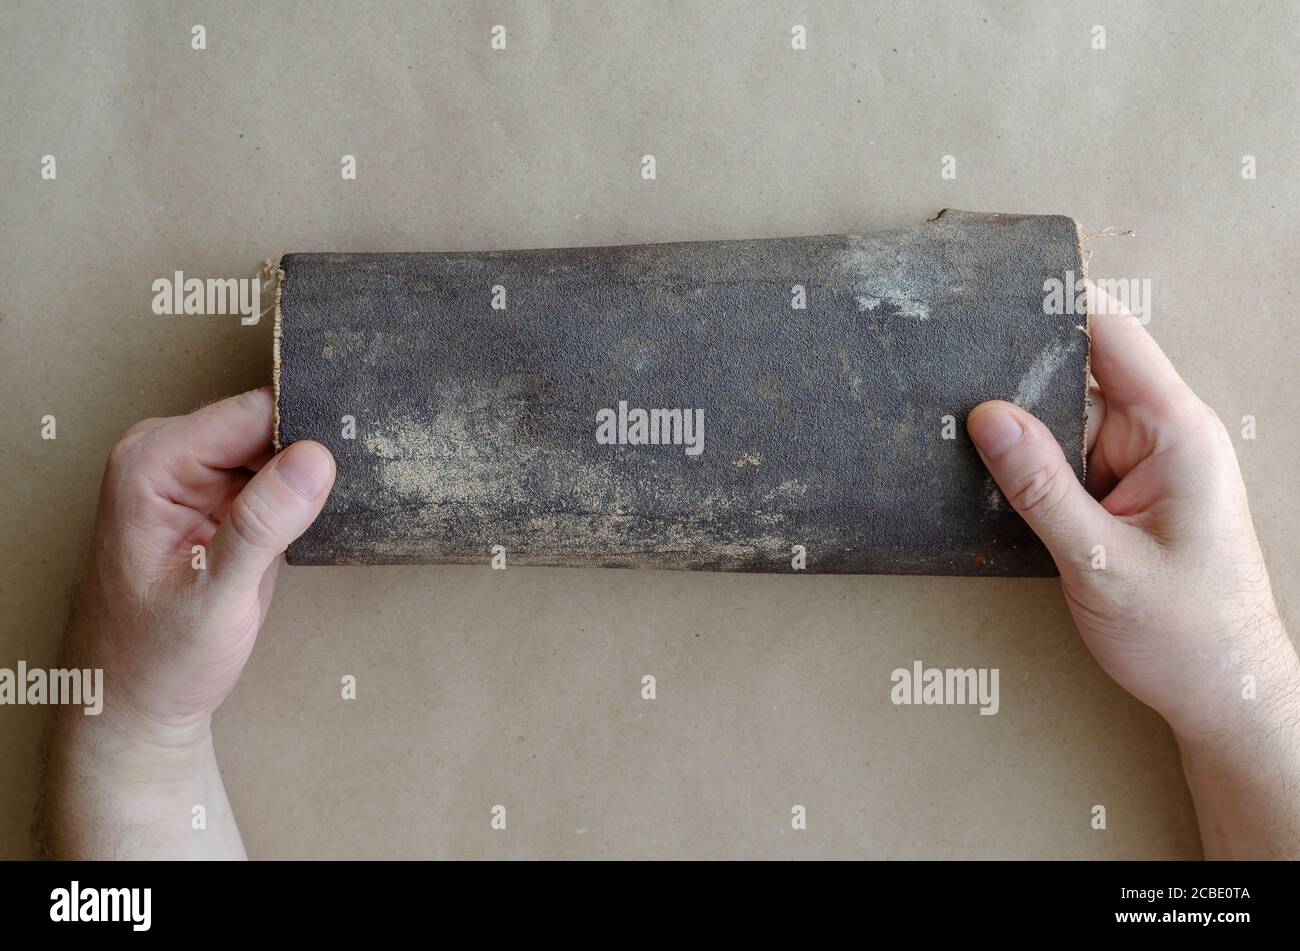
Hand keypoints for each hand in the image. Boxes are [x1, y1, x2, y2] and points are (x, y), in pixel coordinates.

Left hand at [40, 387, 334, 857]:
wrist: (134, 703)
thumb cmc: (158, 660)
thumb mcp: (216, 597)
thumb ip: (263, 525)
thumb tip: (316, 458)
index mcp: (151, 463)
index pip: (253, 413)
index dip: (305, 435)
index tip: (345, 465)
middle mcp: (165, 455)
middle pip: (267, 421)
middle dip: (309, 453)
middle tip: (338, 500)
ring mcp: (190, 473)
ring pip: (276, 443)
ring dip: (307, 474)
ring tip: (325, 514)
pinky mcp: (214, 496)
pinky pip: (271, 471)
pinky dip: (298, 493)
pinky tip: (308, 522)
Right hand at [967, 286, 1299, 857]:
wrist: (1226, 697)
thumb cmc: (1185, 635)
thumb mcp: (1097, 561)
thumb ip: (1040, 485)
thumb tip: (987, 416)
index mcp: (1177, 433)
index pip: (1112, 337)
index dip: (1056, 307)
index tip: (993, 295)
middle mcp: (1163, 437)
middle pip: (1079, 374)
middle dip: (1018, 376)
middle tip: (948, 376)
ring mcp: (1143, 465)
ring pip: (1066, 421)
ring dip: (1020, 430)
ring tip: (956, 430)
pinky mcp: (1125, 495)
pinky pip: (1069, 461)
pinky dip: (1031, 468)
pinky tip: (988, 476)